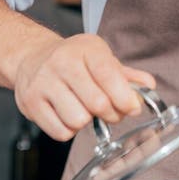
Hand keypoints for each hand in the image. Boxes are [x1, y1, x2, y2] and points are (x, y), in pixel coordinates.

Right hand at [14, 33, 155, 140]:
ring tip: (84, 110)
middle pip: (98, 103)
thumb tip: (148, 85)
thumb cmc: (72, 60)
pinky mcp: (30, 102)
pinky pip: (61, 132)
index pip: (109, 75)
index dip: (126, 97)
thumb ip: (126, 74)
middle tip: (111, 112)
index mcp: (86, 48)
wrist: (31, 57)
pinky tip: (67, 115)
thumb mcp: (100, 58)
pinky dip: (69, 130)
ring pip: (79, 120)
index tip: (132, 108)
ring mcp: (44, 82)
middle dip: (112, 114)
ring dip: (87, 122)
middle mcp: (62, 62)